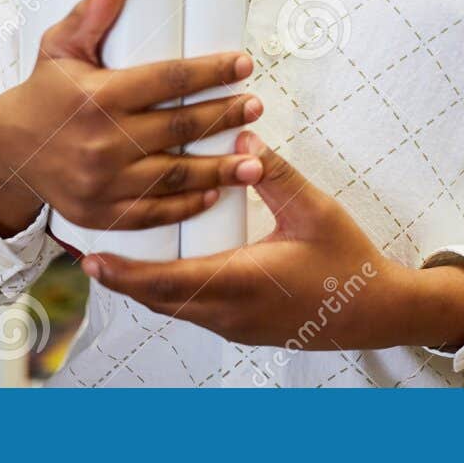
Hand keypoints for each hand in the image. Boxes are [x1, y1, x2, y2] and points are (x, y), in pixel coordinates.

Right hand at [0, 0, 265, 236]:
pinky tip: (215, 194)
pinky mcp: (101, 213)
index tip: (243, 64)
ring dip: (220, 169)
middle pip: (180, 128)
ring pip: (174, 176)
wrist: (8, 151)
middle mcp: (102, 141)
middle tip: (256, 106)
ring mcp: (102, 182)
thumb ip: (91, 16)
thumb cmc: (45, 94)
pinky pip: (153, 213)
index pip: (167, 80)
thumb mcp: (60, 49)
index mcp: (98, 97)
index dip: (210, 71)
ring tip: (255, 160)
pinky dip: (187, 206)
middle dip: (225, 116)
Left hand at [81, 133, 463, 351]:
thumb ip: (275, 173)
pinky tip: (170, 266)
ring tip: (120, 255)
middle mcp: (230, 312)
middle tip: (89, 251)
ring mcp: (235, 324)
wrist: (374, 311)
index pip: (167, 282)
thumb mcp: (314, 209)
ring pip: (174, 307)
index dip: (124, 272)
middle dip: (122, 277)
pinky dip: (171, 290)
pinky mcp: (242, 326)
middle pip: (158, 300)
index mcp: (241, 282)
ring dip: (146, 285)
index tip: (91, 258)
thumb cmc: (347, 263)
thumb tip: (242, 136)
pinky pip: (193, 310)